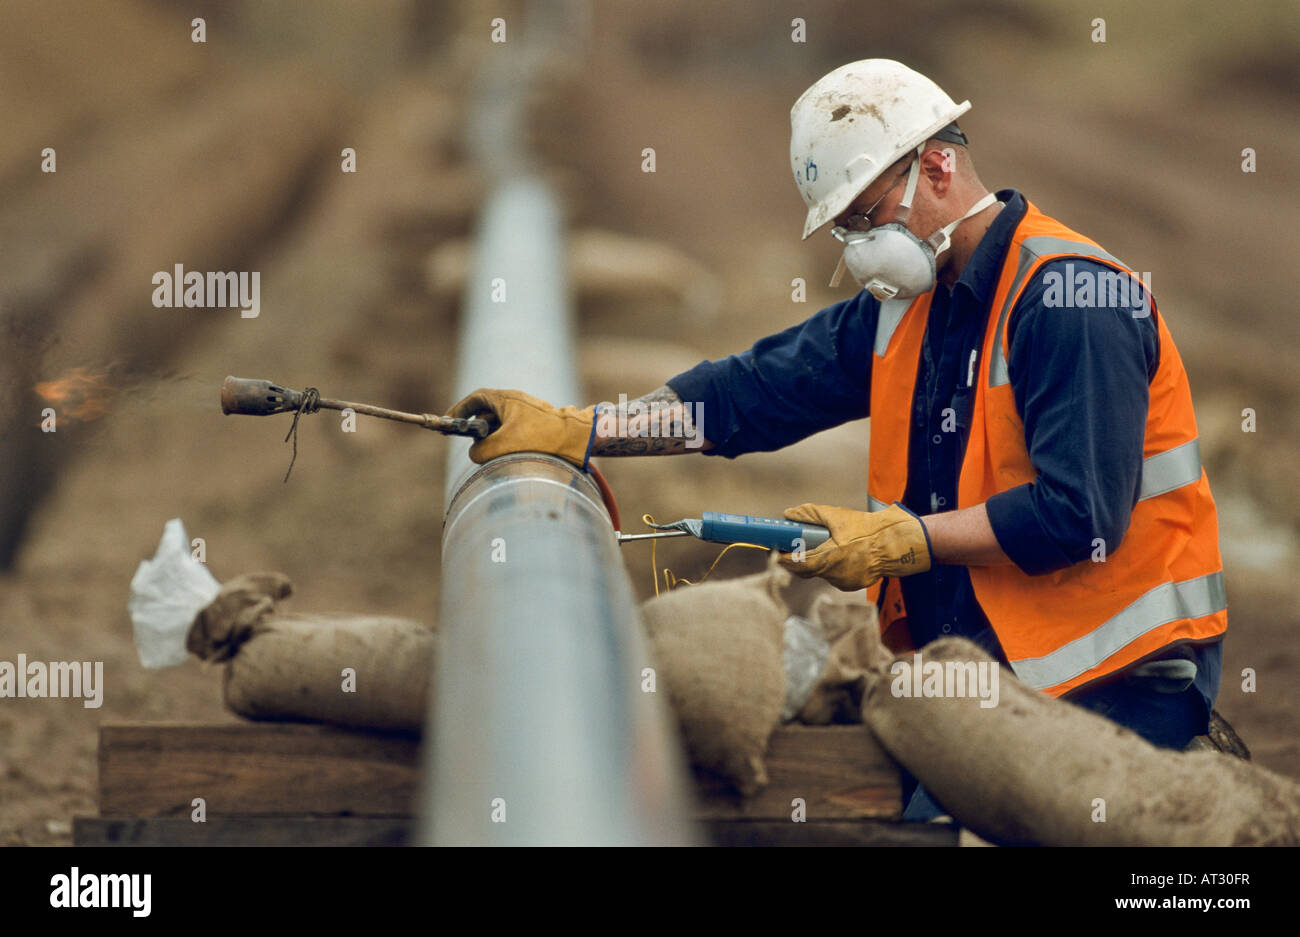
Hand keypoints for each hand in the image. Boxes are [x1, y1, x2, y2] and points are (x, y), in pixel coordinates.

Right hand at [446, 388, 595, 467]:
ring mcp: (526, 413)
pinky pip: (512, 433)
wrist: (577, 438)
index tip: (449, 422)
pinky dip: (505, 443)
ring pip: (500, 426)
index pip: (475, 399)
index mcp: (505, 398)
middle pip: (486, 413)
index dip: (459, 410)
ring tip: (490, 454)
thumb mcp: (504, 445)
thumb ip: (481, 450)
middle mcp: (515, 402)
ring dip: (491, 440)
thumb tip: (475, 453)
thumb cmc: (541, 438)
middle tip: (466, 443)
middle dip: (475, 429)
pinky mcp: (535, 426)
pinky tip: (507, 456)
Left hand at [777, 502, 930, 590]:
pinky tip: (841, 554)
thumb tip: (789, 514)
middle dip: (799, 560)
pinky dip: (833, 567)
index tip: (776, 552)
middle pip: (808, 570)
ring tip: (824, 546)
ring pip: (822, 573)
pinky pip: (836, 576)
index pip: (797, 564)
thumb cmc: (868, 529)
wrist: (897, 544)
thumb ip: (811, 514)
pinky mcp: (854, 584)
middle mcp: (835, 574)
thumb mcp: (838, 516)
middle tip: (793, 548)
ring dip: (819, 562)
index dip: (784, 559)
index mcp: (830, 557)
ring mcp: (845, 581)